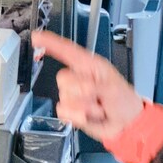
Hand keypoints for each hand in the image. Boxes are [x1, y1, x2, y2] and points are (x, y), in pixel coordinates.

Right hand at [34, 29, 147, 147]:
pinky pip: (63, 112)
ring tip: (97, 108)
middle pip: (62, 78)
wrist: (125, 124)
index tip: (37, 37)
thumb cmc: (124, 102)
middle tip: (96, 96)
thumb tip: (79, 89)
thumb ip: (94, 86)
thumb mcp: (113, 88)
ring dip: (84, 107)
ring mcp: (73, 95)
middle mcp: (79, 78)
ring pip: (64, 98)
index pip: (66, 50)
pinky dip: (77, 117)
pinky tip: (89, 116)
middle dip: (80, 90)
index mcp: (90, 65)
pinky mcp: (70, 110)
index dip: (50, 43)